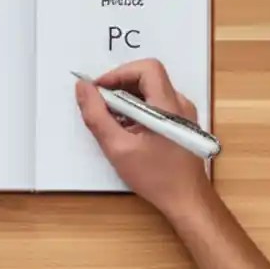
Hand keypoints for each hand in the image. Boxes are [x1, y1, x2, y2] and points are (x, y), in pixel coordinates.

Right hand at [75, 59, 210, 219]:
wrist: (187, 200)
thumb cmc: (156, 177)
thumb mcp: (118, 148)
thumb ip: (97, 115)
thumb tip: (82, 88)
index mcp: (168, 105)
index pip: (146, 68)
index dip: (119, 73)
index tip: (100, 90)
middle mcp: (179, 103)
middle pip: (147, 77)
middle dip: (120, 86)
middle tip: (102, 105)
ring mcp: (183, 113)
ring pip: (151, 90)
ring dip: (127, 99)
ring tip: (112, 121)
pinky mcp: (181, 123)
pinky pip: (156, 104)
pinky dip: (138, 110)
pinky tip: (127, 130)